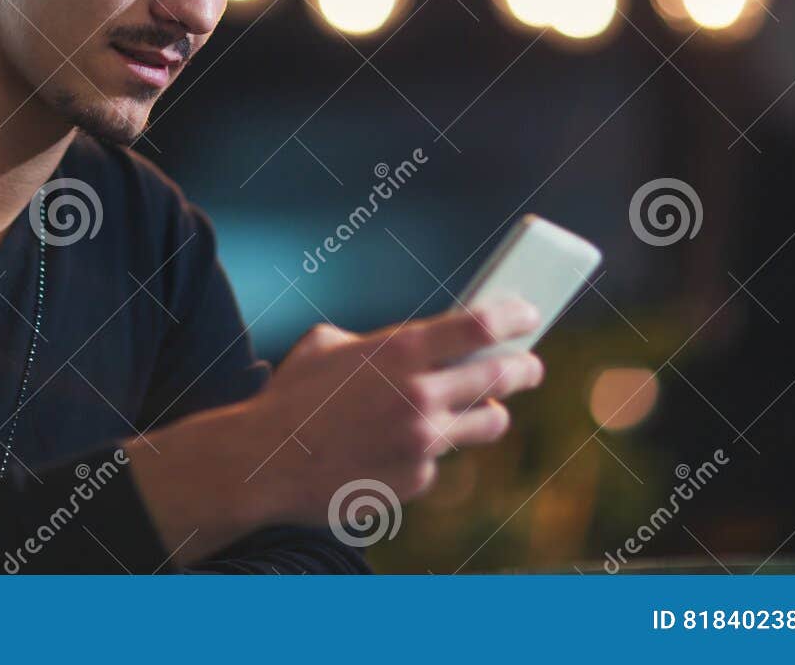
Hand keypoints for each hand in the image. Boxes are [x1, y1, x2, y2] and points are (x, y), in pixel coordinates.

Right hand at [126, 298, 543, 563]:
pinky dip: (426, 451)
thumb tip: (411, 346)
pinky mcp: (416, 479)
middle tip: (530, 366)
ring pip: (489, 424)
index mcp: (399, 350)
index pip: (480, 325)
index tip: (529, 314)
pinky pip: (440, 459)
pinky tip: (393, 448)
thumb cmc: (291, 396)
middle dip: (525, 368)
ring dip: (490, 413)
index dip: (515, 316)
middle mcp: (420, 396)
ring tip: (482, 409)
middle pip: (502, 377)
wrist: (263, 462)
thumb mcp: (328, 344)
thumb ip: (378, 342)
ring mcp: (423, 443)